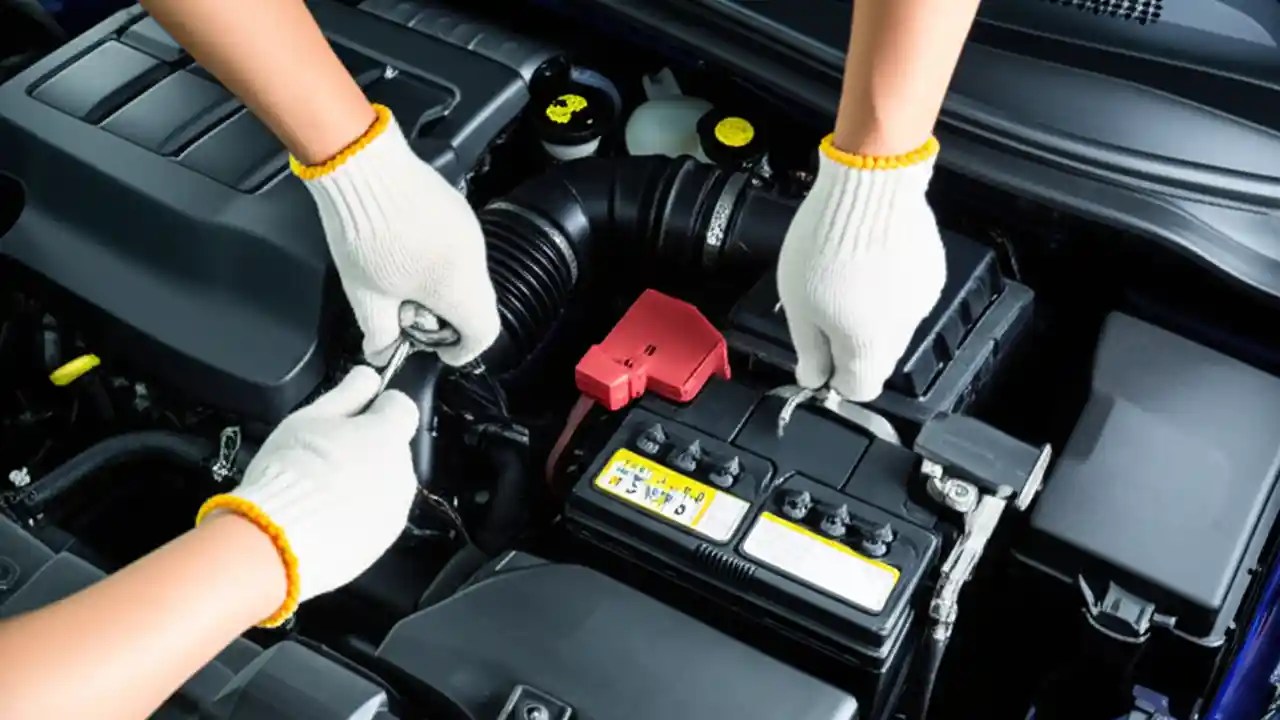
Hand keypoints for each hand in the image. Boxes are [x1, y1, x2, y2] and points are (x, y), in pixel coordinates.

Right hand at [196, 366, 418, 625]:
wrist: (280, 538)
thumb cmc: (292, 469)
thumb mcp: (311, 417)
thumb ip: (347, 392)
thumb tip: (369, 376)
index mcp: (388, 434)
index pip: (402, 407)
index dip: (378, 406)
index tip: (354, 414)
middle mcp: (402, 470)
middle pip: (392, 447)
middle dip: (367, 447)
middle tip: (326, 454)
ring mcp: (396, 508)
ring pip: (386, 482)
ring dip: (365, 481)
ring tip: (322, 489)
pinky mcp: (383, 539)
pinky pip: (375, 515)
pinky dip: (358, 512)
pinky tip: (326, 515)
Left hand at [294, 104, 499, 366]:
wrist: (362, 166)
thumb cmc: (364, 233)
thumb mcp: (365, 295)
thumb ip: (379, 332)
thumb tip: (382, 351)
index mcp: (459, 287)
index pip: (483, 333)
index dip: (462, 350)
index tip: (439, 350)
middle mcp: (475, 259)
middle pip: (475, 303)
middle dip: (444, 317)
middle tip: (407, 314)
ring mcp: (469, 230)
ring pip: (466, 274)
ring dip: (441, 286)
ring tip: (399, 278)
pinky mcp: (457, 208)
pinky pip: (458, 247)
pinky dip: (439, 259)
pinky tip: (403, 249)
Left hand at [777, 135, 945, 401]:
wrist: (872, 183)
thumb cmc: (826, 242)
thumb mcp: (797, 302)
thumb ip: (808, 348)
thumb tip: (812, 380)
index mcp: (869, 345)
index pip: (860, 389)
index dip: (836, 378)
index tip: (819, 357)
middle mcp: (904, 328)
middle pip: (878, 358)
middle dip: (851, 345)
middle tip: (823, 309)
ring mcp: (923, 298)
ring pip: (893, 326)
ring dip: (871, 315)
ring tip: (844, 276)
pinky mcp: (932, 270)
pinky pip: (906, 295)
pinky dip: (889, 288)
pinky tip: (869, 260)